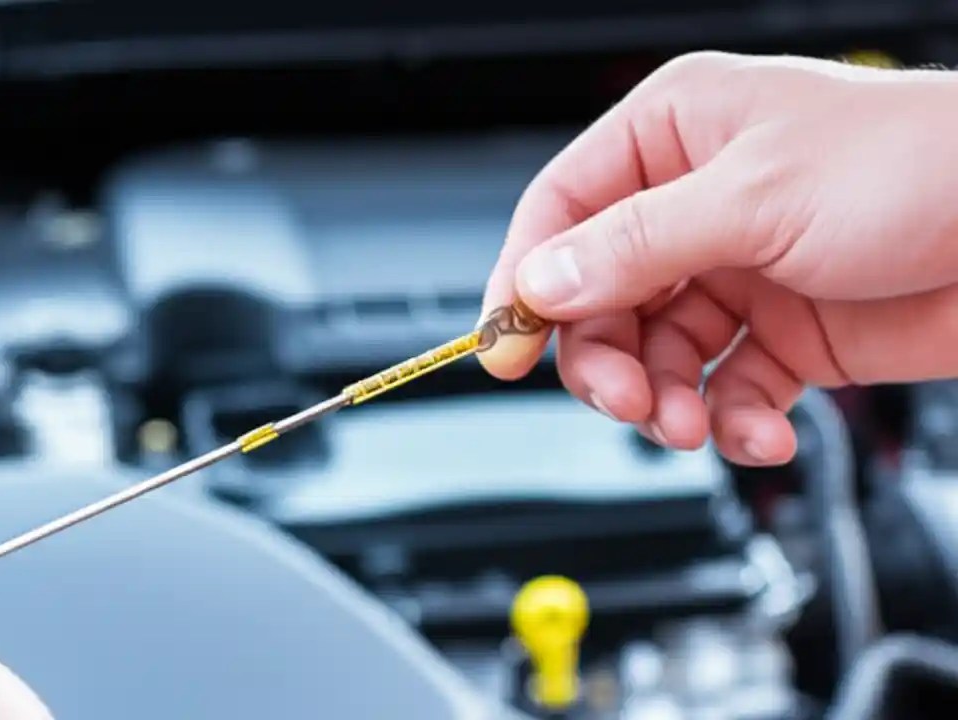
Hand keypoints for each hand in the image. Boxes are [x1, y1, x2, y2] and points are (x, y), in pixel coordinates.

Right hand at [480, 51, 957, 465]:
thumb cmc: (921, 164)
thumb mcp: (754, 197)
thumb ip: (635, 245)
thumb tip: (542, 280)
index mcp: (674, 135)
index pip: (561, 211)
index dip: (525, 280)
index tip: (506, 346)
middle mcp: (695, 204)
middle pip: (599, 297)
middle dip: (606, 359)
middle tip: (627, 401)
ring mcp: (738, 272)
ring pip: (656, 354)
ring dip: (665, 401)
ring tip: (690, 425)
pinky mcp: (783, 334)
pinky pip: (723, 390)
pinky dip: (730, 422)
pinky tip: (758, 431)